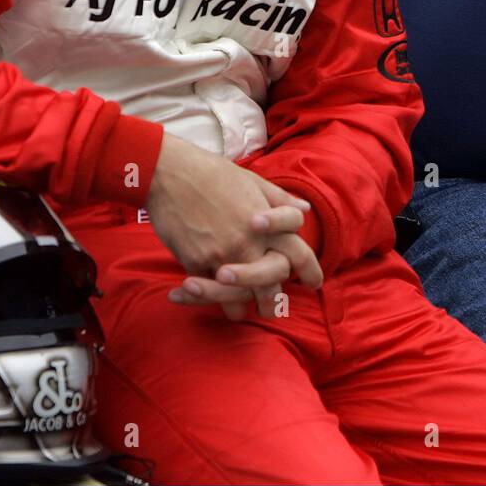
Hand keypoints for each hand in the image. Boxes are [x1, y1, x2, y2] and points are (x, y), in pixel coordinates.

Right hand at [148, 134, 322, 318]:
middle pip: (272, 283)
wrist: (171, 173)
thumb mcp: (253, 182)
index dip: (310, 270)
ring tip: (242, 312)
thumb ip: (279, 200)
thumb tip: (305, 208)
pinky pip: (210, 292)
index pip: (299, 253)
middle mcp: (250, 242)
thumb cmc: (213, 174)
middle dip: (274, 302)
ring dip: (242, 307)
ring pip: (241, 296)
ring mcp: (223, 254)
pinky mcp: (197, 262)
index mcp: (268, 222)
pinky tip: (210, 299)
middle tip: (271, 309)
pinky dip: (211, 300)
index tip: (314, 283)